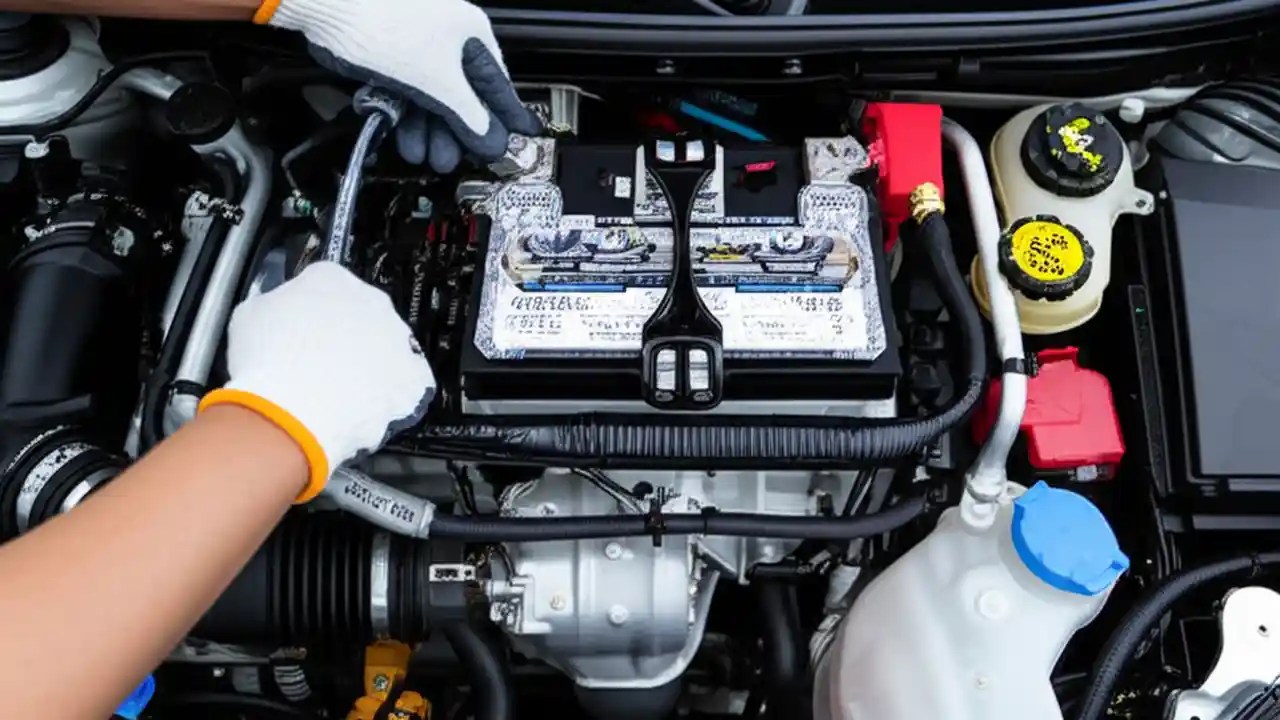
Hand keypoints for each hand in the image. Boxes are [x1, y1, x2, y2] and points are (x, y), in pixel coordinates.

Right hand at [199, 263, 434, 502]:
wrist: (293, 412)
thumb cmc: (265, 364)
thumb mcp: (248, 318)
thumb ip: (271, 305)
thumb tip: (276, 311)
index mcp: (330, 278)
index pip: (326, 285)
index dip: (312, 312)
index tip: (303, 331)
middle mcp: (371, 300)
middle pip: (361, 315)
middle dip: (346, 337)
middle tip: (322, 363)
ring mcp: (397, 338)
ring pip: (386, 348)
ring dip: (370, 365)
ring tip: (342, 392)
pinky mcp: (412, 376)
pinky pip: (407, 384)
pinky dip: (391, 395)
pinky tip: (367, 407)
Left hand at [258, 0, 542, 172]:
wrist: (328, 5)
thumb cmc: (383, 25)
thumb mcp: (438, 83)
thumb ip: (469, 116)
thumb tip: (491, 139)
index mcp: (470, 32)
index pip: (498, 85)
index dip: (506, 116)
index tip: (518, 137)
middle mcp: (446, 34)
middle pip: (461, 95)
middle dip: (455, 133)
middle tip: (454, 158)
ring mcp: (415, 41)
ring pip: (431, 95)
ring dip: (427, 129)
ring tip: (422, 154)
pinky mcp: (388, 51)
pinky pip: (406, 89)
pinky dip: (405, 113)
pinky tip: (402, 133)